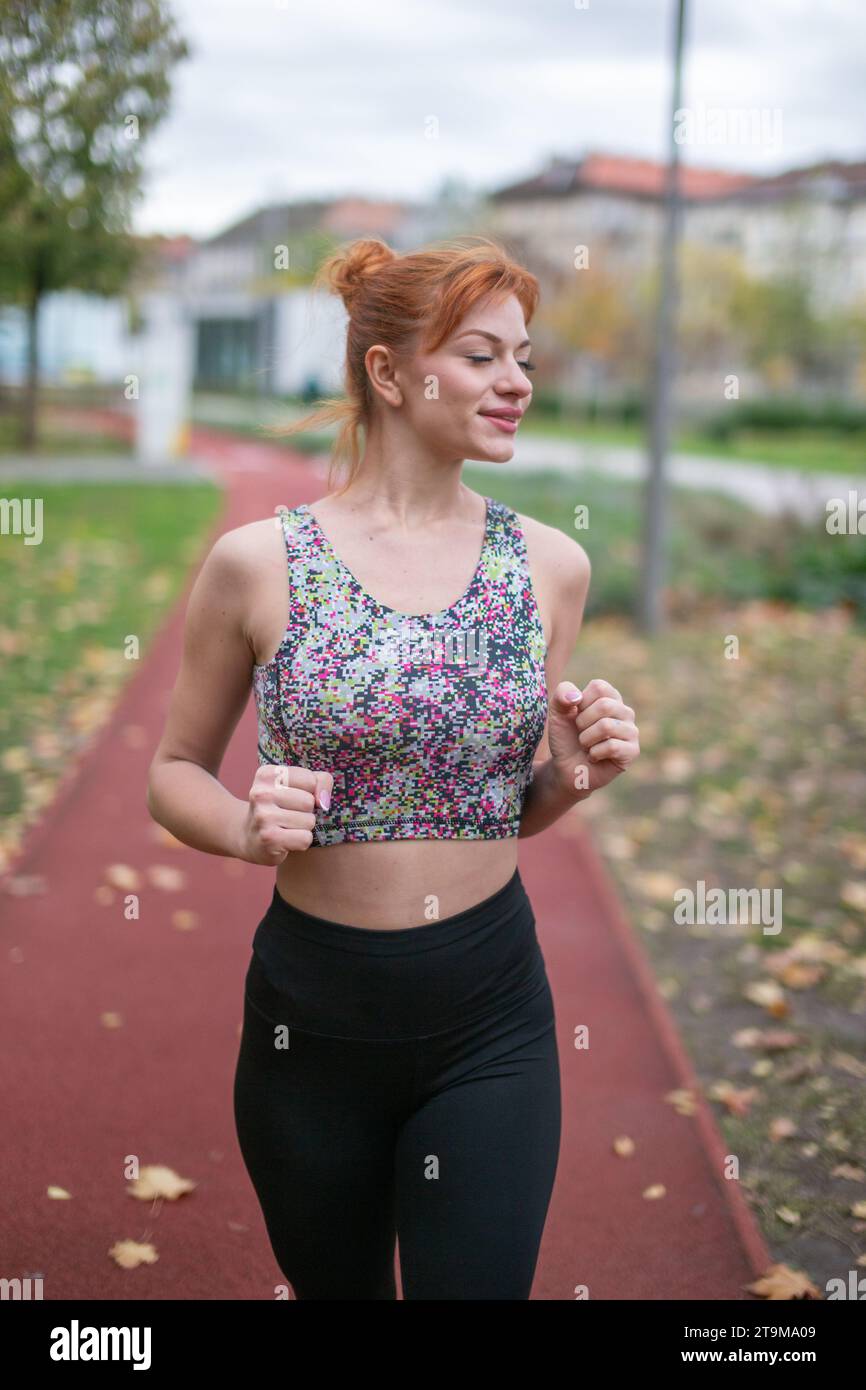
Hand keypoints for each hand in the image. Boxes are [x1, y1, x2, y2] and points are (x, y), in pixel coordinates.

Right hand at [239, 764, 333, 862]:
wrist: (250, 837)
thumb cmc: (282, 807)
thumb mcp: (300, 785)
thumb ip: (321, 781)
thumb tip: (323, 802)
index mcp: (267, 774)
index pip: (310, 780)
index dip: (309, 792)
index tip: (293, 797)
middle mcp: (261, 793)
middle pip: (309, 801)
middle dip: (306, 811)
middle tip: (288, 815)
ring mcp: (262, 816)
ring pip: (309, 821)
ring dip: (303, 827)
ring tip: (286, 827)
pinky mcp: (268, 839)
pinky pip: (305, 839)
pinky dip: (301, 843)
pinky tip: (285, 840)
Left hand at [548, 677, 639, 797]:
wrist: (565, 767)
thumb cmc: (565, 738)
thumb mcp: (557, 712)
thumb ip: (562, 694)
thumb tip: (577, 696)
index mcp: (610, 697)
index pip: (599, 687)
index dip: (580, 703)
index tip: (576, 715)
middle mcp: (625, 711)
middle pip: (605, 706)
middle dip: (582, 723)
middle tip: (580, 733)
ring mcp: (631, 731)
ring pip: (606, 726)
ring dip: (586, 739)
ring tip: (586, 745)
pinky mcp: (632, 751)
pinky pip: (612, 746)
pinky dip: (594, 753)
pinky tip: (594, 756)